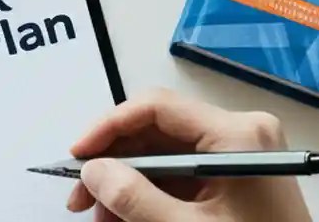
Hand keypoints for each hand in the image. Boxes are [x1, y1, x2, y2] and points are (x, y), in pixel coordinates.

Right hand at [67, 89, 312, 221]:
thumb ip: (138, 200)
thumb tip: (94, 171)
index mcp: (238, 135)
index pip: (157, 108)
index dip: (108, 127)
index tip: (77, 157)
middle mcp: (241, 133)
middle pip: (158, 131)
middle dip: (115, 164)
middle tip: (81, 197)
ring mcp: (240, 154)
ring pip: (164, 155)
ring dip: (128, 184)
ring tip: (102, 218)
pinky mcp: (236, 176)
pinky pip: (181, 175)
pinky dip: (151, 194)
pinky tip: (127, 217)